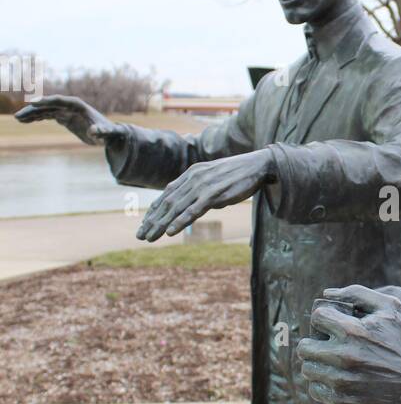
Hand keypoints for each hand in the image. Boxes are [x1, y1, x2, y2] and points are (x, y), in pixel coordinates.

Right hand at [15, 95, 121, 146]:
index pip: (60, 101)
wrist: (109, 134)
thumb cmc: (109, 133)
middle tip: (19, 115)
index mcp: (79, 106)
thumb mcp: (106, 133)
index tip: (33, 102)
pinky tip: (25, 121)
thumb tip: (94, 130)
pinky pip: (47, 116)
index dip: (47, 101)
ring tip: (18, 118)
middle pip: (49, 105)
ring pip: (45, 110)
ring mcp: (66, 111)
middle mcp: (70, 106)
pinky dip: (36, 118)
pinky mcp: (63, 118)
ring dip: (32, 114)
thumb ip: (101, 131)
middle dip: (34, 109)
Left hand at [136, 149, 275, 240]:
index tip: (145, 224)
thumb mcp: (213, 178)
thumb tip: (194, 206)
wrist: (257, 165)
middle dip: (152, 221)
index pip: (166, 194)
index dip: (154, 210)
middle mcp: (192, 178)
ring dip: (161, 225)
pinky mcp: (213, 194)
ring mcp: (202, 186)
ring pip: (176, 208)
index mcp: (191, 174)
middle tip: (141, 236)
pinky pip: (193, 211)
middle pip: (167, 203)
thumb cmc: (237, 174)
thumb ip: (200, 190)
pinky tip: (170, 232)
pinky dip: (180, 222)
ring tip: (150, 237)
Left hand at [297, 285, 400, 403]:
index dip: (325, 319)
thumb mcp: (392, 307)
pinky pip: (316, 391)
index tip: (334, 325)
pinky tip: (340, 378)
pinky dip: (324, 384)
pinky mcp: (344, 402)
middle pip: (304, 347)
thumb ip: (358, 294)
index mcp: (351, 331)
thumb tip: (327, 294)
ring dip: (318, 364)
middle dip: (315, 342)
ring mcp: (342, 382)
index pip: (317, 318)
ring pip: (308, 369)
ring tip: (334, 362)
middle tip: (328, 345)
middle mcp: (342, 357)